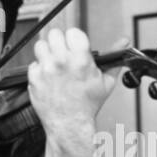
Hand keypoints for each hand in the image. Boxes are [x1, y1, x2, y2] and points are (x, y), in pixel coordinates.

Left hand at [27, 28, 115, 147]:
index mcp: (80, 59)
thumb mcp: (106, 81)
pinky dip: (39, 69)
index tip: (75, 46)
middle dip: (60, 42)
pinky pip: (33, 64)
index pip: (72, 32)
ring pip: (41, 46)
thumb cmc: (87, 105)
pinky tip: (48, 77)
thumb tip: (124, 43)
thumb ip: (115, 57)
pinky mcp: (34, 79)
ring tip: (54, 63)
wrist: (70, 124)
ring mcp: (46, 70)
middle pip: (54, 34)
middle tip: (63, 53)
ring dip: (47, 52)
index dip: (74, 39)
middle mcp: (61, 62)